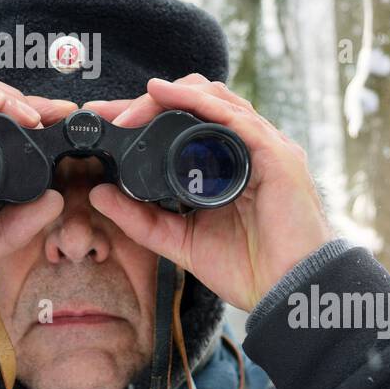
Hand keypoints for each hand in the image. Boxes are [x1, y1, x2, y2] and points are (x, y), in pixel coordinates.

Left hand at [84, 74, 334, 312]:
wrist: (290, 294)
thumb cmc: (250, 268)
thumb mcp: (181, 240)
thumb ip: (142, 219)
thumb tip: (99, 193)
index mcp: (227, 165)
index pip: (184, 124)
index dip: (144, 117)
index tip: (104, 121)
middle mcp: (246, 149)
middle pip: (195, 104)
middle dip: (148, 103)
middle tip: (108, 114)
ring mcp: (263, 147)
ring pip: (211, 99)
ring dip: (165, 98)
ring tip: (128, 110)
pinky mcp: (274, 152)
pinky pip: (231, 114)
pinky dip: (194, 100)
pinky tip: (162, 94)